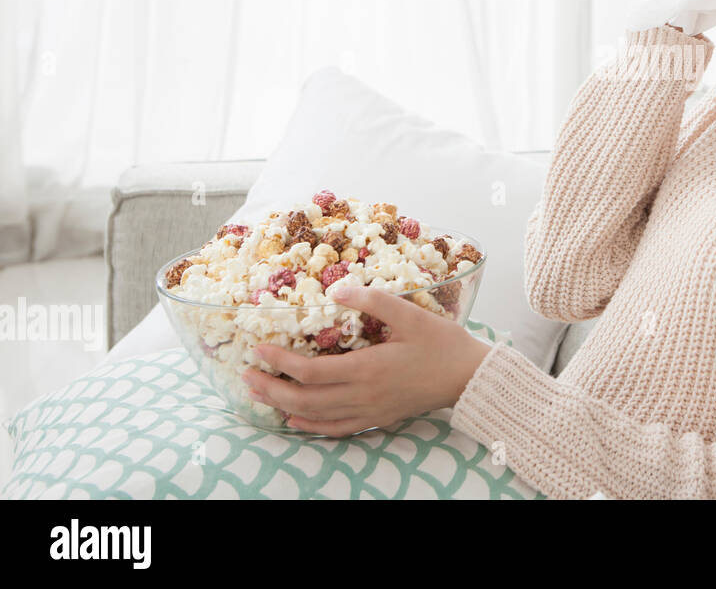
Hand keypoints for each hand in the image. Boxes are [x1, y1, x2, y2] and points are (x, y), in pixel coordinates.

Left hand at [241, 286, 492, 436]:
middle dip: (272, 387)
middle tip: (246, 376)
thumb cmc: (443, 344)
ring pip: (316, 416)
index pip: (310, 371)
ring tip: (261, 394)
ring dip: (284, 405)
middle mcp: (362, 395)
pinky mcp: (377, 418)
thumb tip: (339, 288)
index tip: (259, 348)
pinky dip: (311, 426)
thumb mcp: (411, 315)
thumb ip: (374, 302)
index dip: (280, 361)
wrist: (468, 378)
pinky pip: (336, 429)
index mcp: (367, 369)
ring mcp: (369, 411)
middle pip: (305, 398)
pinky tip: (297, 419)